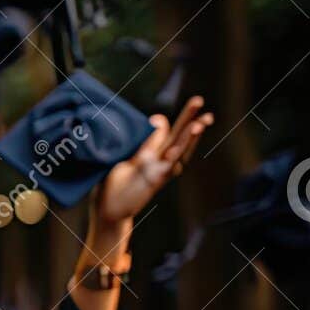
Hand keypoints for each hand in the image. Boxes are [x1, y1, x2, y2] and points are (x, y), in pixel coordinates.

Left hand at [94, 96, 214, 229]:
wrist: (108, 209)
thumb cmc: (111, 184)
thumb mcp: (121, 157)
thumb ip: (135, 142)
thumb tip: (151, 121)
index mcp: (149, 152)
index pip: (161, 130)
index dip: (159, 122)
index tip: (154, 120)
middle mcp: (158, 159)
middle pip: (177, 135)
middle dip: (188, 118)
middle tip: (199, 100)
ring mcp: (159, 170)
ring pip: (179, 149)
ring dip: (190, 136)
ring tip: (201, 122)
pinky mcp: (156, 180)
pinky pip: (169, 165)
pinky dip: (177, 154)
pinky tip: (183, 145)